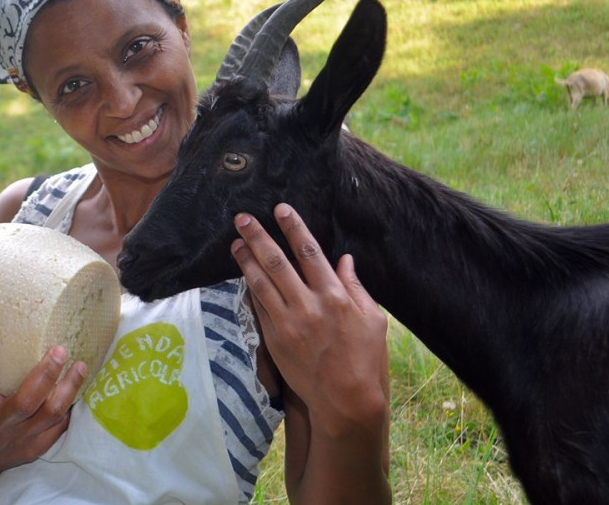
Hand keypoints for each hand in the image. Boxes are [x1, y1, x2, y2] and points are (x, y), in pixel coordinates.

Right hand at [0, 318, 87, 490]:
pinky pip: (55, 432)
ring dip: (68, 390)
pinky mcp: (30, 450)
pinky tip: (77, 395)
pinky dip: (66, 413)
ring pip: (49, 414)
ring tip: (81, 366)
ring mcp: (17, 438)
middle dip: (46, 373)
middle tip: (60, 349)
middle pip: (27, 399)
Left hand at [230, 205, 388, 436]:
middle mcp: (308, 306)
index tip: (280, 209)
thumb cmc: (366, 359)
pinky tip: (242, 275)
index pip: (309, 252)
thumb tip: (344, 259)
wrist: (346, 399)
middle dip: (258, 236)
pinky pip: (258, 307)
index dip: (293, 228)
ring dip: (246, 260)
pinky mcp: (275, 339)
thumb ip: (355, 287)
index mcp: (335, 296)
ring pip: (260, 283)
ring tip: (235, 243)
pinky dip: (249, 288)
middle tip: (242, 217)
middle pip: (276, 262)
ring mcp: (288, 323)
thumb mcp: (373, 319)